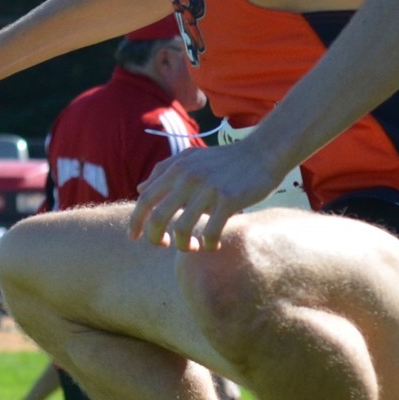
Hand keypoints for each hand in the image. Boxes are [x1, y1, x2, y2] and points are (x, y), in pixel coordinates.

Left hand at [130, 142, 284, 250]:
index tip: (135, 238)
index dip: (136, 222)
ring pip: (182, 229)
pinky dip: (208, 244)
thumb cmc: (226, 160)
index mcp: (176, 169)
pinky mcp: (229, 199)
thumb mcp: (191, 159)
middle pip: (157, 218)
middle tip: (165, 245)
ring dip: (184, 245)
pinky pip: (210, 231)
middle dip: (156, 239)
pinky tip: (213, 245)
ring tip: (194, 247)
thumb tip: (140, 189)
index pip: (145, 200)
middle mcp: (188, 178)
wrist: (263, 152)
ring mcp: (208, 188)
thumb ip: (164, 172)